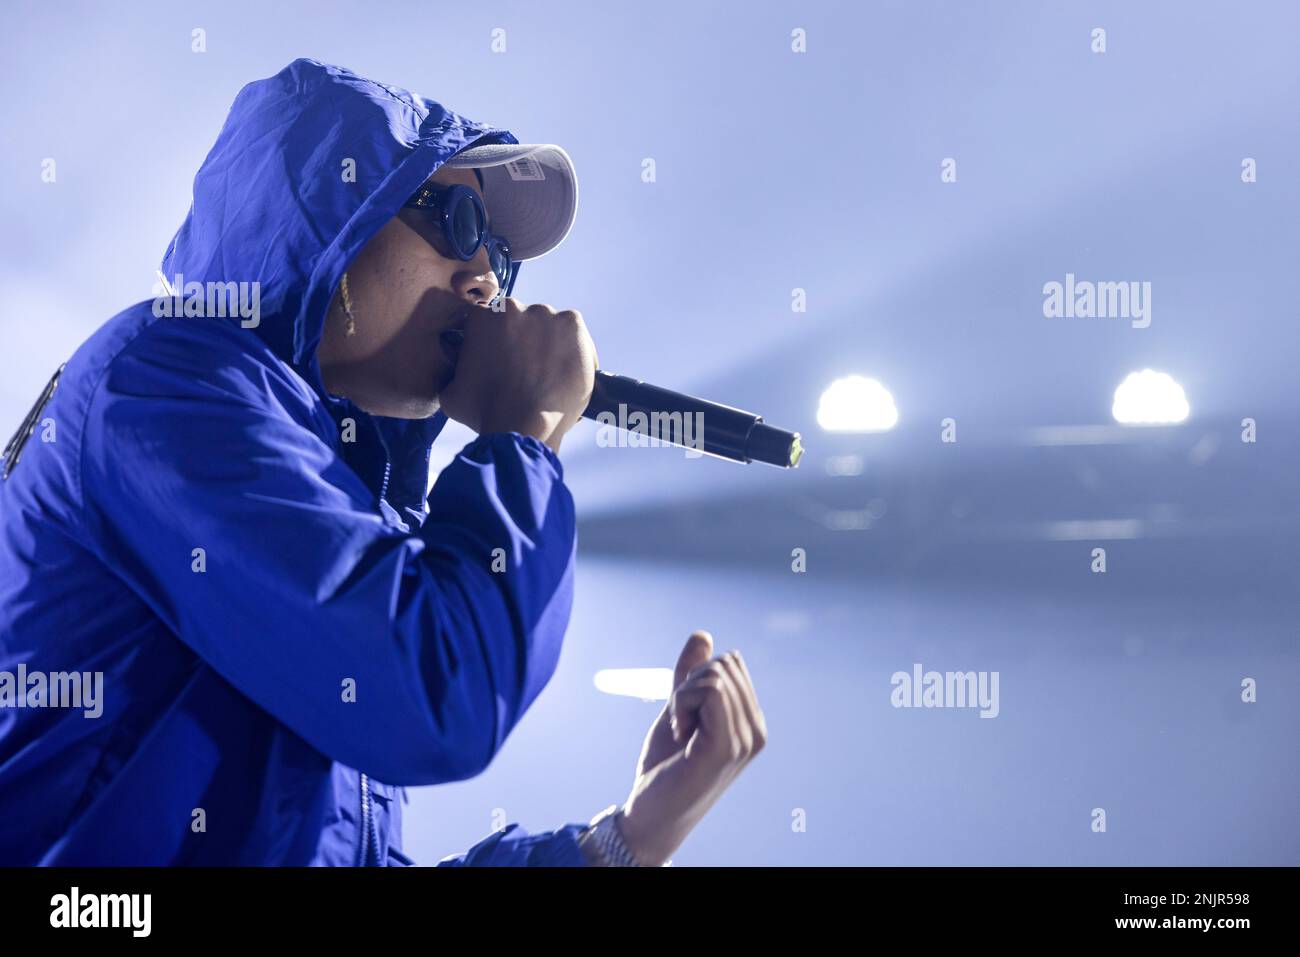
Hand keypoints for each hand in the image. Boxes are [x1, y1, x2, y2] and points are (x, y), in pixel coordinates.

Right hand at [438, 298, 597, 455]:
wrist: (522, 426)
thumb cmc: (485, 412)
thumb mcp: (451, 392)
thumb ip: (454, 372)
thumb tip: (457, 372)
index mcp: (482, 317)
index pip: (495, 324)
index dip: (502, 345)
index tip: (508, 363)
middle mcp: (513, 307)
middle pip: (523, 323)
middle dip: (526, 344)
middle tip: (529, 373)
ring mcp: (545, 315)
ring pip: (550, 327)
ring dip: (551, 346)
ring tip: (550, 376)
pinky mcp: (573, 325)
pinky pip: (576, 333)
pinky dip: (576, 349)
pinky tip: (568, 372)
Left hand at [615, 631, 766, 865]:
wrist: (651, 815)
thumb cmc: (665, 766)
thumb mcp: (679, 710)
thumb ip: (691, 675)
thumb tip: (703, 635)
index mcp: (750, 721)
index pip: (732, 662)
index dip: (697, 677)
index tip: (687, 714)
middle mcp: (756, 731)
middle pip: (724, 662)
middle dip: (690, 683)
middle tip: (681, 724)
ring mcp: (745, 740)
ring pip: (714, 674)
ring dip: (682, 696)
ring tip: (681, 733)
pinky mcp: (726, 746)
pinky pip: (709, 690)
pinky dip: (682, 702)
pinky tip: (680, 735)